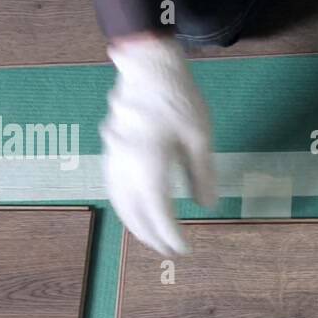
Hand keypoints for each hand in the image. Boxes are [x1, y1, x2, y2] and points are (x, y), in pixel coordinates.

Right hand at [100, 35, 215, 255]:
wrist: (147, 66)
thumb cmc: (179, 100)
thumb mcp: (200, 139)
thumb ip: (202, 175)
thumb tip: (206, 207)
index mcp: (148, 165)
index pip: (158, 212)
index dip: (170, 235)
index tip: (183, 249)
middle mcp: (125, 165)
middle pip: (133, 212)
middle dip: (150, 235)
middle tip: (168, 251)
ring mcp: (113, 156)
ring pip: (118, 200)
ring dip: (134, 223)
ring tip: (152, 237)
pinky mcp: (110, 147)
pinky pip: (113, 186)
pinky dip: (124, 204)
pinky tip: (136, 209)